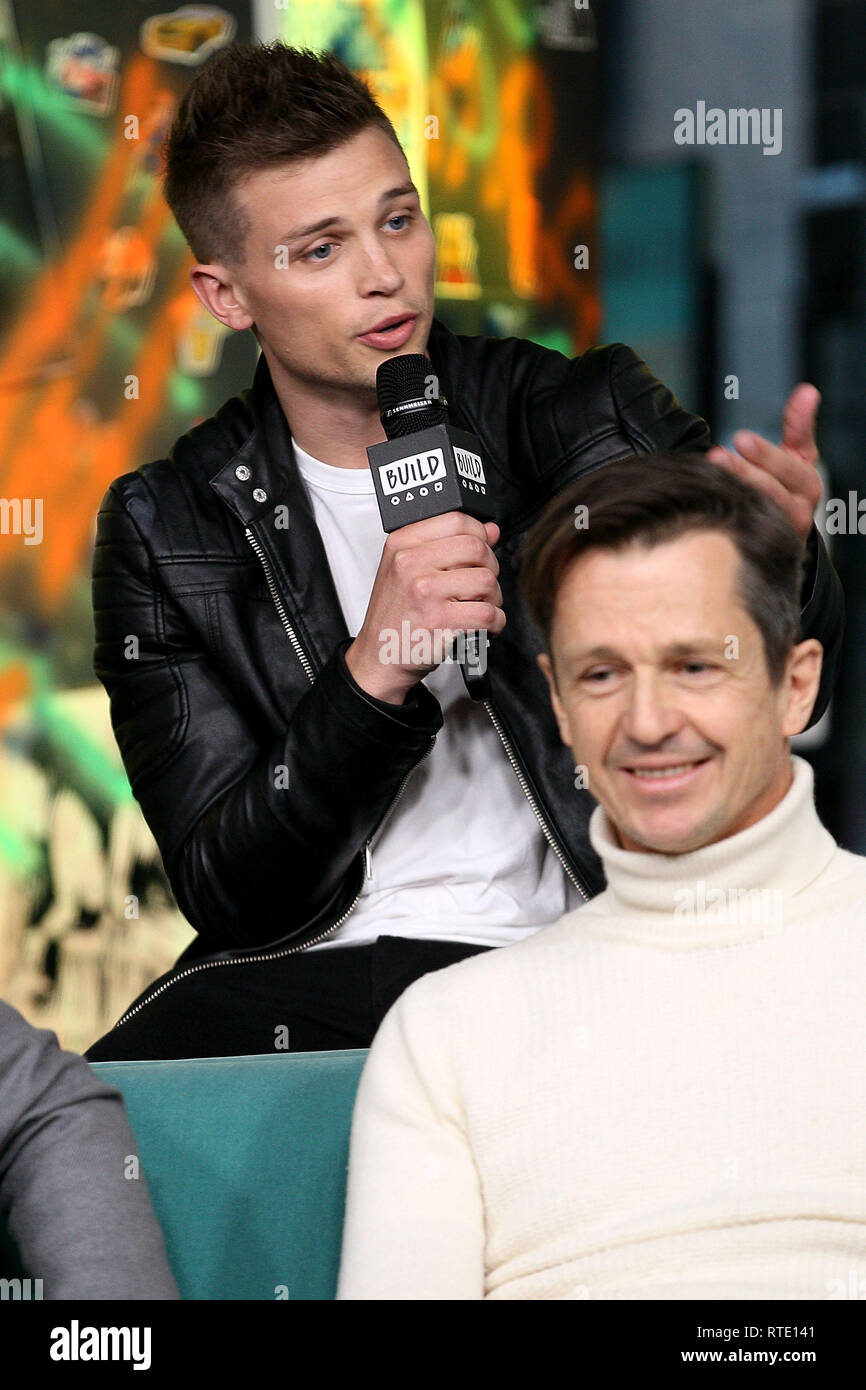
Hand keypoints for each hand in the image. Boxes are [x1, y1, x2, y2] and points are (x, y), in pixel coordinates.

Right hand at [345, 513, 504, 703]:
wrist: (379, 657)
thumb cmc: (396, 614)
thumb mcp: (408, 570)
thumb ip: (448, 545)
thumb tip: (490, 530)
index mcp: (402, 544)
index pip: (456, 519)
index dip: (479, 534)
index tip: (480, 549)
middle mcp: (409, 564)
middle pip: (476, 548)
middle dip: (490, 567)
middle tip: (481, 584)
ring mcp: (424, 592)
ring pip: (486, 581)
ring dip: (493, 597)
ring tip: (479, 606)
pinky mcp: (439, 621)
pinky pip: (488, 614)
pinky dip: (495, 622)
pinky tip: (482, 625)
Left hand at [705, 383, 822, 541]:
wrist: (787, 527)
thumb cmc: (789, 486)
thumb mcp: (798, 454)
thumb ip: (798, 425)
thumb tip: (808, 391)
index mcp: (806, 484)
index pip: (789, 467)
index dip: (766, 454)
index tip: (741, 438)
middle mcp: (799, 511)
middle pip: (771, 492)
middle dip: (744, 472)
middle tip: (717, 455)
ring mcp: (779, 532)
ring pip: (756, 513)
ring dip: (732, 493)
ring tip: (708, 474)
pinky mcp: (761, 547)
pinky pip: (742, 532)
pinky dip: (725, 518)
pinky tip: (705, 502)